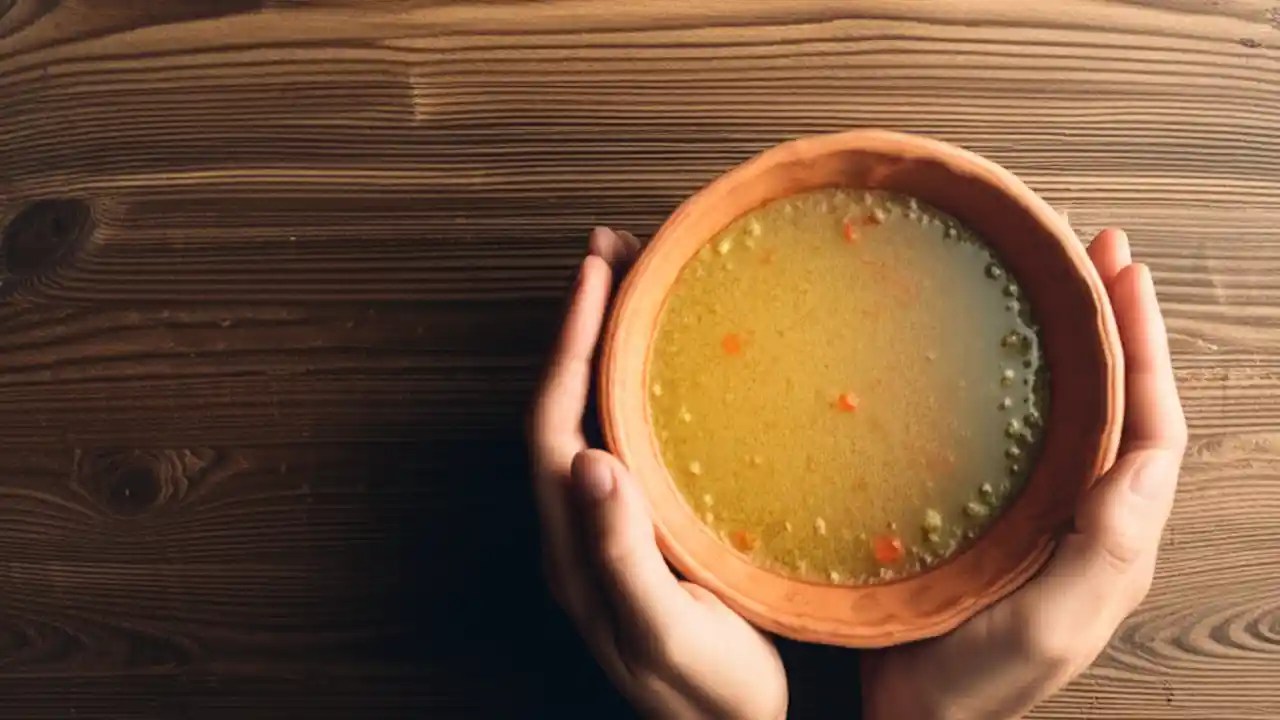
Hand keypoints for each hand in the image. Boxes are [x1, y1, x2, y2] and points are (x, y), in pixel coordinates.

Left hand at [528, 227, 787, 719]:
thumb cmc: (707, 699)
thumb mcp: (667, 637)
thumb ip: (623, 558)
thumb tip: (591, 463)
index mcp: (574, 544)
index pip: (554, 423)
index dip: (569, 344)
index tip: (595, 275)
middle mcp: (582, 525)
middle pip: (567, 404)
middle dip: (584, 323)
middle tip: (617, 252)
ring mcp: (614, 523)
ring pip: (599, 413)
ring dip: (610, 343)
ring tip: (643, 281)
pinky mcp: (649, 525)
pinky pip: (633, 432)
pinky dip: (643, 380)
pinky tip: (674, 358)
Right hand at [862, 228, 1187, 719]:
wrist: (895, 716)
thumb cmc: (972, 684)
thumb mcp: (1053, 627)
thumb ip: (1108, 548)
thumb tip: (1155, 453)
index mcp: (1110, 534)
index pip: (1148, 422)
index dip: (1142, 344)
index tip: (1122, 272)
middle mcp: (1076, 510)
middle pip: (1113, 398)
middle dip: (1111, 320)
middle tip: (1092, 247)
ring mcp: (1025, 506)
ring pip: (1060, 404)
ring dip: (1065, 337)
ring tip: (1050, 273)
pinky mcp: (972, 506)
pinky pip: (1003, 429)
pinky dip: (1003, 376)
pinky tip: (977, 345)